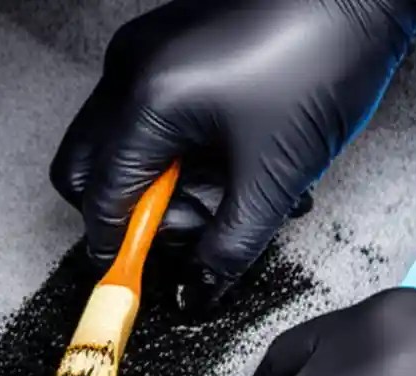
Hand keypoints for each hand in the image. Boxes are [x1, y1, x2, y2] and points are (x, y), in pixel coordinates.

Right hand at [51, 0, 415, 310]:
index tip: (140, 280)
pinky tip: (239, 157)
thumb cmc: (325, 60)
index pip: (102, 197)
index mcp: (148, 100)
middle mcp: (132, 68)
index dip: (121, 248)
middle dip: (139, 212)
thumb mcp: (276, 178)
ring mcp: (147, 51)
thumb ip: (228, 247)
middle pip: (90, 169)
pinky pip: (150, 114)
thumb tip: (198, 290)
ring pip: (125, 144)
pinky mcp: (170, 45)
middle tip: (200, 225)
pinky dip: (184, 150)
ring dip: (174, 182)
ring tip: (241, 187)